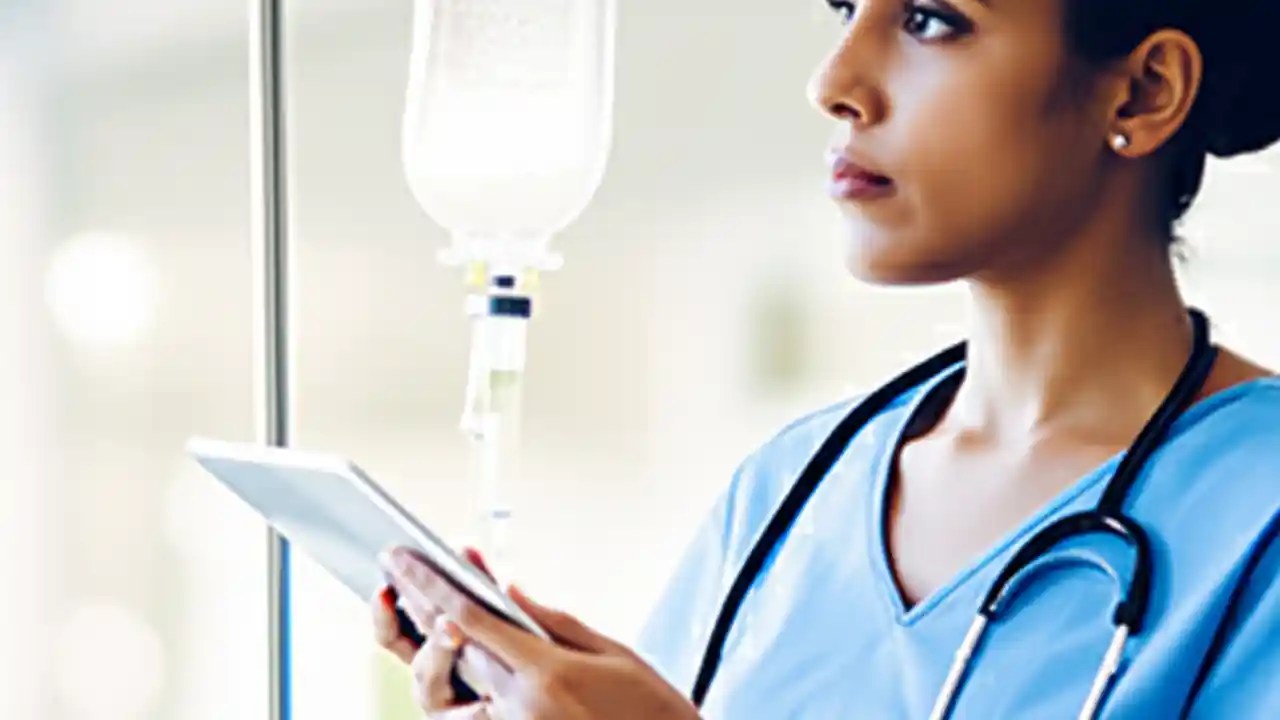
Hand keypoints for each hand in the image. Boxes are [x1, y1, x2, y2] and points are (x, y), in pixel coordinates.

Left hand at [382, 546, 700, 719]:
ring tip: (415, 606)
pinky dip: (460, 681)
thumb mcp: (612, 652)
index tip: (403, 558)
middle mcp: (519, 707)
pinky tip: (451, 652)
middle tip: (392, 571)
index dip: (429, 584)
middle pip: (449, 647)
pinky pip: (473, 710)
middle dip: (417, 605)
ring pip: (452, 683)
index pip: (469, 619)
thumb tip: (505, 590)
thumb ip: (552, 620)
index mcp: (544, 674)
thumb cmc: (650, 708)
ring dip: (433, 645)